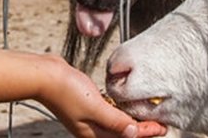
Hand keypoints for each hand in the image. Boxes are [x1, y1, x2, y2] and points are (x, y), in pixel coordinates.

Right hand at [38, 55, 166, 137]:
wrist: (44, 76)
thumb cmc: (66, 91)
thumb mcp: (95, 107)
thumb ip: (115, 121)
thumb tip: (133, 133)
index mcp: (93, 134)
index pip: (126, 136)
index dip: (146, 132)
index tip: (163, 127)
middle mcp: (91, 128)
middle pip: (121, 132)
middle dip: (140, 128)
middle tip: (158, 122)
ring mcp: (87, 117)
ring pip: (115, 122)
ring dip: (130, 118)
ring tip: (145, 112)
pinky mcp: (84, 104)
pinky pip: (106, 111)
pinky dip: (117, 109)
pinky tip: (123, 102)